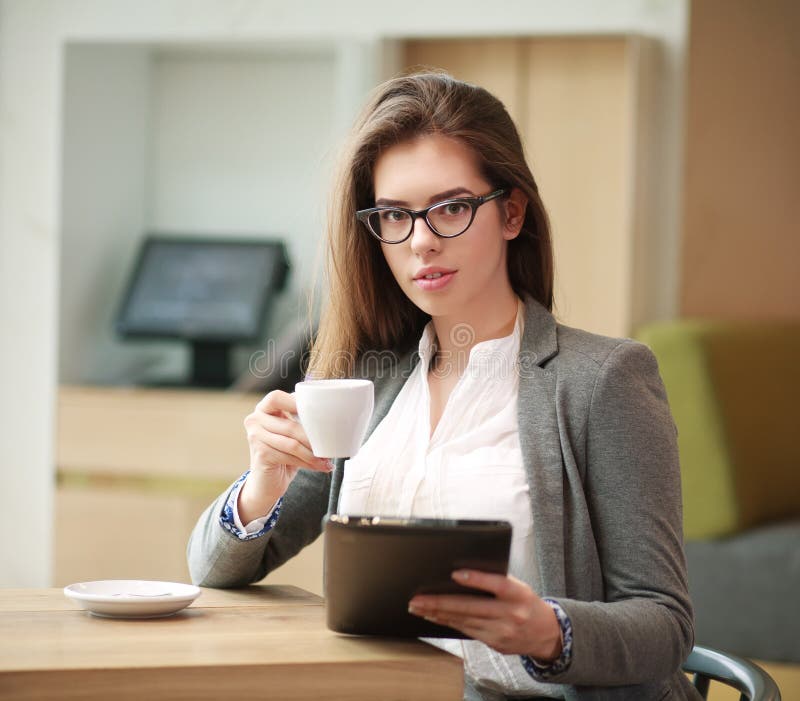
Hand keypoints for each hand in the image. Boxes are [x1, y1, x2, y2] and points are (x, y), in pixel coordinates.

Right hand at [239, 390, 332, 520]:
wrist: (267, 482)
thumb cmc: (284, 452)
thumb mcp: (291, 432)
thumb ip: (301, 419)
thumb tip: (331, 413)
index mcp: (264, 408)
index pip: (276, 397)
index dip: (294, 402)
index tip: (316, 411)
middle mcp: (255, 420)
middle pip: (289, 425)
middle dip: (312, 438)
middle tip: (329, 444)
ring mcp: (255, 437)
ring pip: (292, 443)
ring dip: (312, 454)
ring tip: (326, 459)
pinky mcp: (260, 454)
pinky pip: (290, 456)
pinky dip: (307, 463)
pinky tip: (319, 466)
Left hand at [408, 570, 562, 660]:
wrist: (545, 633)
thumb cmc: (526, 602)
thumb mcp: (518, 586)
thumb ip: (495, 580)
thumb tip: (461, 573)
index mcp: (518, 594)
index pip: (496, 584)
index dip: (475, 579)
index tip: (454, 574)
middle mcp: (510, 614)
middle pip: (471, 607)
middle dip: (440, 602)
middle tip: (418, 599)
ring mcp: (502, 632)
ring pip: (464, 621)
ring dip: (438, 614)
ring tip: (418, 607)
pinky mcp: (494, 644)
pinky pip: (467, 631)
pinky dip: (448, 623)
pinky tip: (434, 617)